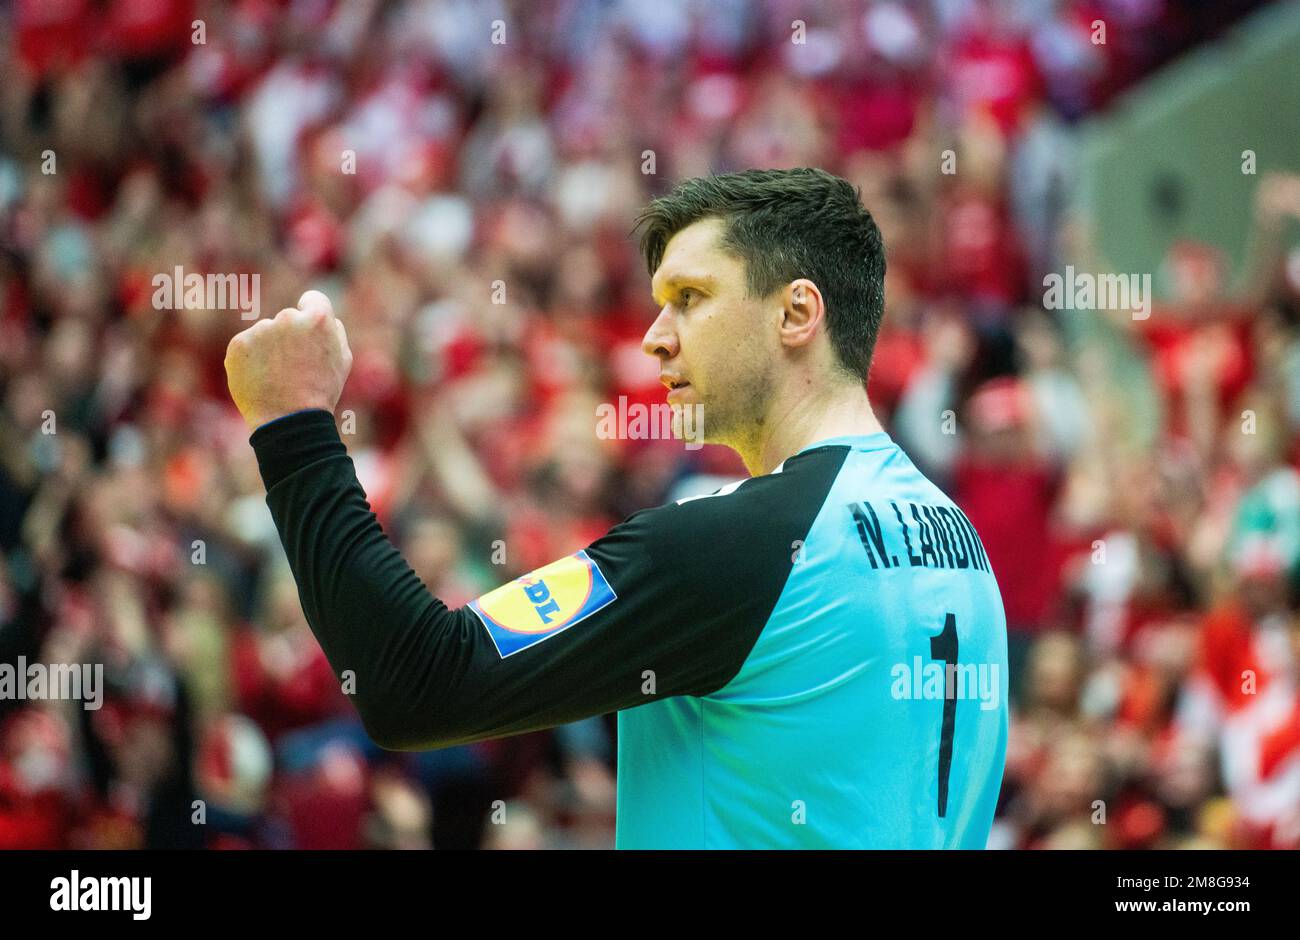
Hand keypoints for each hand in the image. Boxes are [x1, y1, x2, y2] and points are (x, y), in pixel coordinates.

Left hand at [225, 290, 352, 430]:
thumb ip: (332, 330)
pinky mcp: (238, 344)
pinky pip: (246, 347)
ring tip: (277, 377)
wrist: (289, 420)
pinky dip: (251, 360)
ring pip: (265, 334)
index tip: (308, 332)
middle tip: (295, 367)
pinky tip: (261, 379)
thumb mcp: (342, 359)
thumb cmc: (321, 391)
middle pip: (288, 319)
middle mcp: (287, 317)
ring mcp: (260, 330)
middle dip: (290, 337)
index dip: (312, 315)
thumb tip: (318, 316)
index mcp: (317, 318)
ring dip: (270, 349)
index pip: (313, 299)